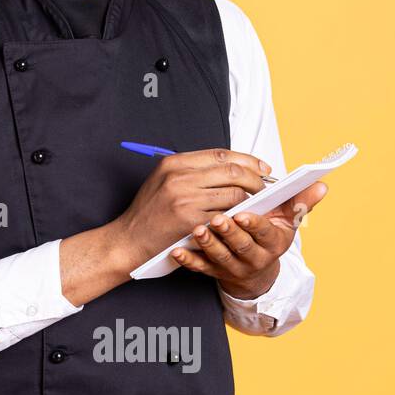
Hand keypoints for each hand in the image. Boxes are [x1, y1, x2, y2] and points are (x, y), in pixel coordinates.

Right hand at [113, 148, 276, 265]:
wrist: (129, 240)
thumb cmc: (148, 213)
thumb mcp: (163, 182)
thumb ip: (192, 172)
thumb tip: (230, 168)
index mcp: (173, 164)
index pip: (221, 155)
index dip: (247, 160)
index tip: (262, 168)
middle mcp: (179, 177)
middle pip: (232, 170)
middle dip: (256, 179)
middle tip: (265, 188)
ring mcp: (185, 199)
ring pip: (234, 192)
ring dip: (249, 200)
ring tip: (254, 206)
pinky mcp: (190, 221)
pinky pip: (227, 215)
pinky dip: (239, 217)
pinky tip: (242, 220)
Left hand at [171, 181, 328, 296]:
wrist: (253, 269)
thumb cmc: (267, 237)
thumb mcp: (287, 221)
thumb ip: (300, 202)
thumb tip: (321, 185)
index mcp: (274, 243)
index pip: (265, 233)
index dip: (255, 224)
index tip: (243, 214)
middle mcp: (254, 258)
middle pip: (241, 246)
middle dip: (230, 233)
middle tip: (217, 219)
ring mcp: (233, 266)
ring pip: (220, 257)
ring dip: (209, 244)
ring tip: (198, 230)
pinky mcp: (214, 272)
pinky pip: (200, 268)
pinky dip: (189, 260)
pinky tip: (178, 251)